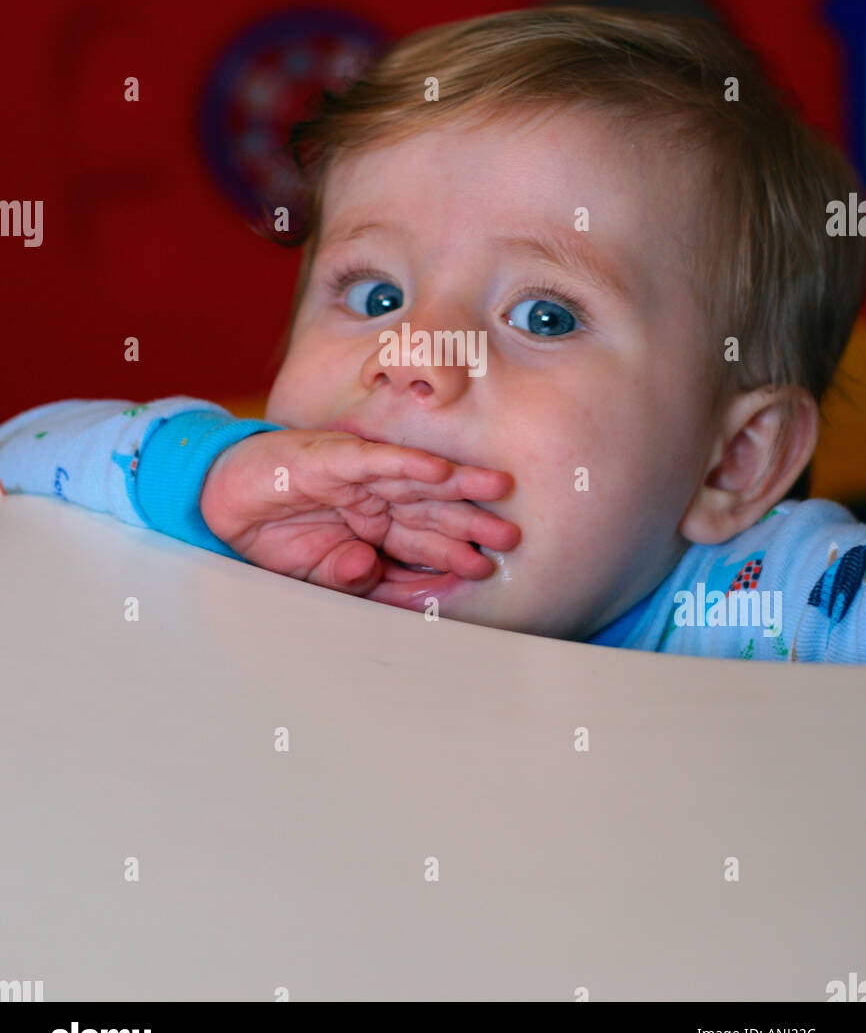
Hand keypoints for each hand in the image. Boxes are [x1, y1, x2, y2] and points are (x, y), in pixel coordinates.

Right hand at [199, 428, 518, 594]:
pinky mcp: (333, 456)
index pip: (421, 538)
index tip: (485, 567)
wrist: (220, 497)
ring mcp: (357, 474)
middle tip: (511, 534)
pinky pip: (377, 459)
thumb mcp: (312, 572)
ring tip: (496, 490)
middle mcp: (373, 496)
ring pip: (416, 479)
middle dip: (470, 520)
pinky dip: (408, 464)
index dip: (452, 551)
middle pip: (431, 508)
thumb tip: (369, 570)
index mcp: (373, 523)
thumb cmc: (271, 532)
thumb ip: (345, 577)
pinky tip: (440, 470)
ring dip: (457, 484)